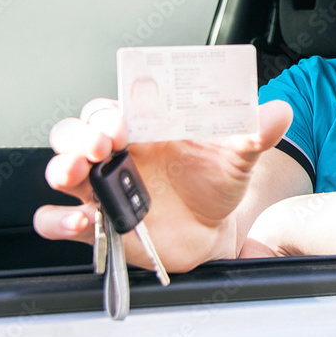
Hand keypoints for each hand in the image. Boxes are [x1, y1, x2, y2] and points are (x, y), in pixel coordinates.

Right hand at [33, 98, 291, 271]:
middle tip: (101, 144)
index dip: (109, 110)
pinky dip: (58, 219)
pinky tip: (80, 219)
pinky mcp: (97, 224)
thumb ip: (254, 132)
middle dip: (80, 134)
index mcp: (144, 127)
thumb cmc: (216, 181)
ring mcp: (102, 188)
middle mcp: (117, 154)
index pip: (112, 107)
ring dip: (61, 166)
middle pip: (76, 132)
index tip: (122, 120)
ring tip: (76, 173)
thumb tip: (278, 112)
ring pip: (62, 169)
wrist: (216, 229)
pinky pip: (58, 220)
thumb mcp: (238, 154)